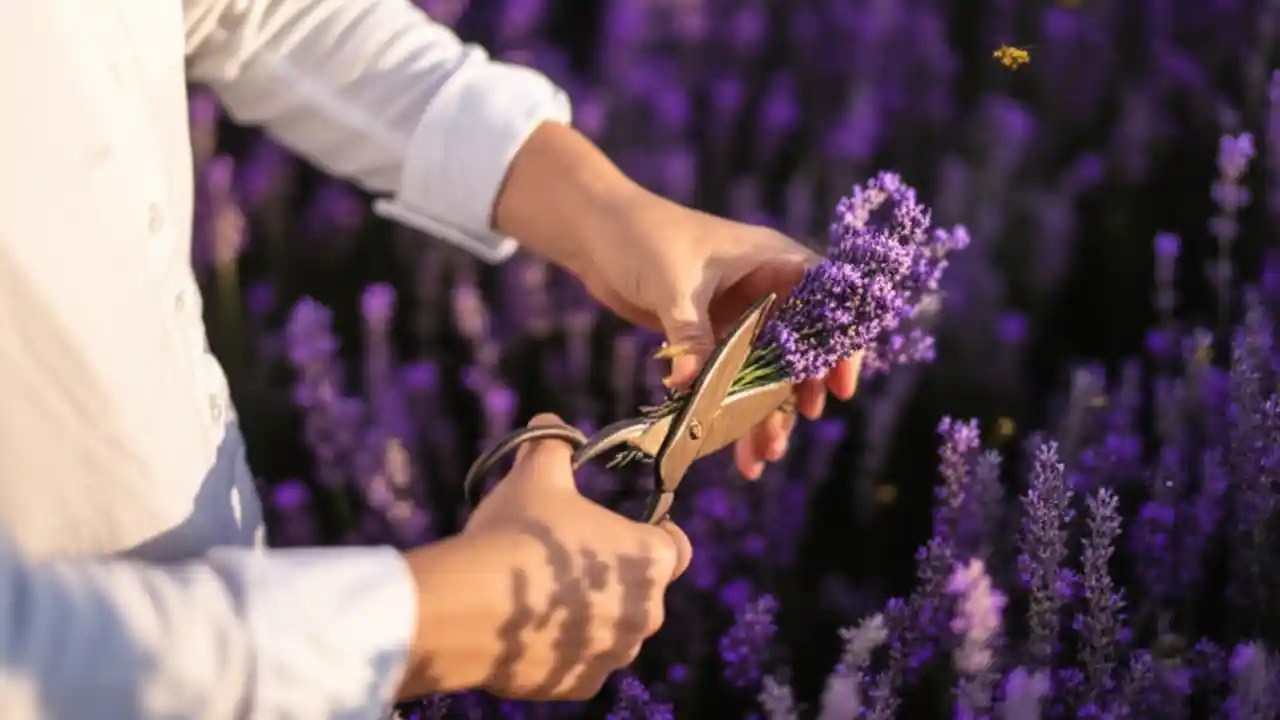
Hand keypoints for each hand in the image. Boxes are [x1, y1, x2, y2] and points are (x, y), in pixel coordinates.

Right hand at [398, 414, 691, 701]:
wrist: (470, 606)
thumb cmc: (516, 534)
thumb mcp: (537, 474)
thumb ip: (552, 443)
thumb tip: (550, 421)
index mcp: (651, 559)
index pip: (675, 547)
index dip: (654, 536)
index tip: (626, 532)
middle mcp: (647, 612)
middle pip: (641, 591)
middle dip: (611, 577)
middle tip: (566, 559)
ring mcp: (615, 654)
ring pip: (610, 631)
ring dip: (588, 616)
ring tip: (541, 596)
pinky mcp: (582, 685)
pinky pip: (580, 664)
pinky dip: (562, 650)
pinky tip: (528, 628)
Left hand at [493, 123, 859, 479]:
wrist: (595, 232)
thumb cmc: (642, 236)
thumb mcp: (673, 283)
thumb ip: (691, 333)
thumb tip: (693, 385)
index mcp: (771, 260)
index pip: (826, 305)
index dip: (839, 346)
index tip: (839, 388)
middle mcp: (764, 289)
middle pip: (797, 350)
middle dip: (794, 397)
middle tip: (785, 435)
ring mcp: (738, 316)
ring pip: (765, 372)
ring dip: (763, 414)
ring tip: (762, 456)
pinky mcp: (710, 336)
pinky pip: (731, 379)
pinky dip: (731, 411)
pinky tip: (734, 449)